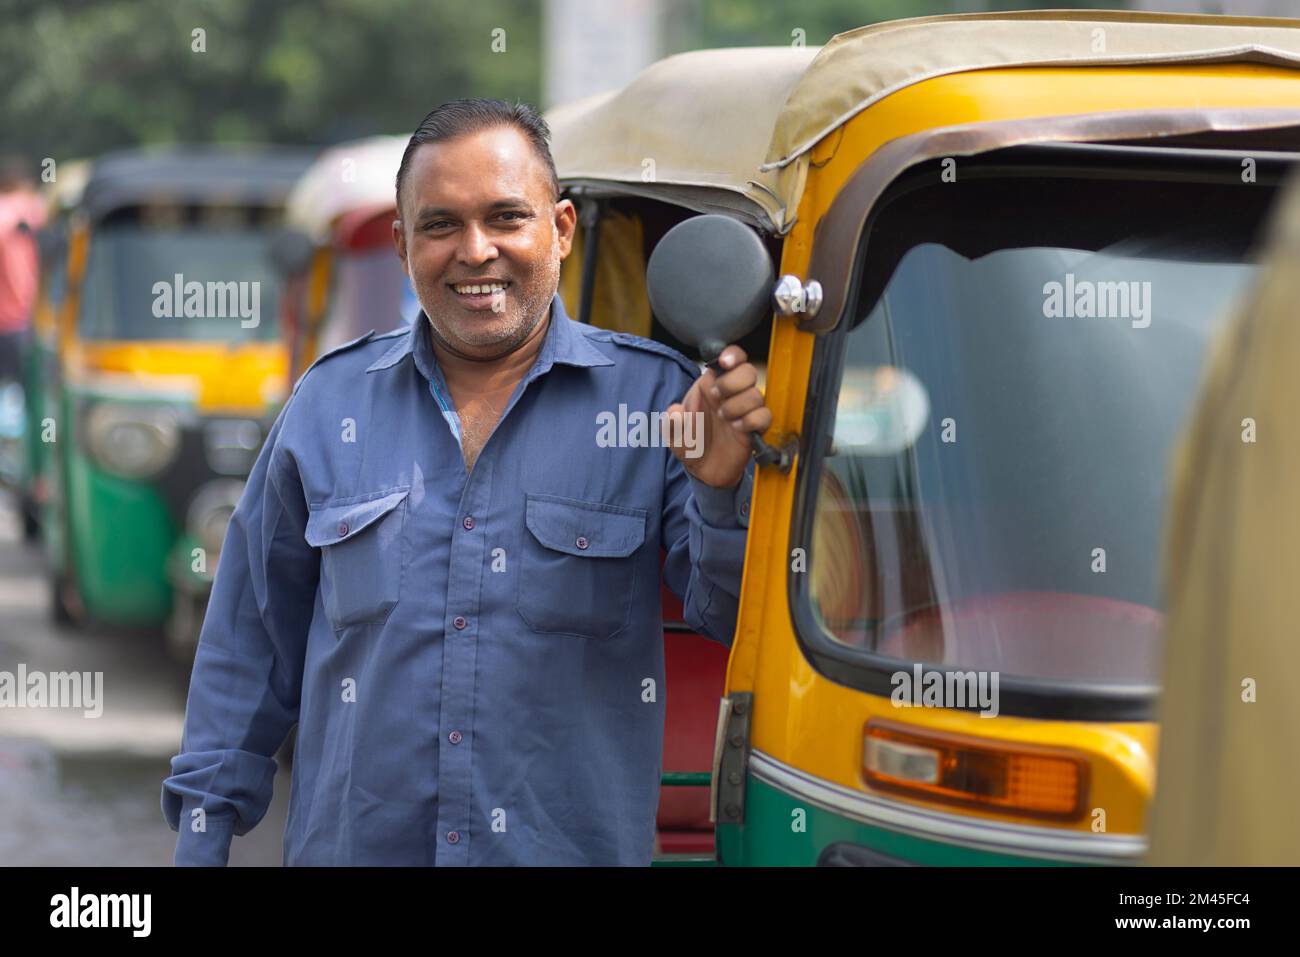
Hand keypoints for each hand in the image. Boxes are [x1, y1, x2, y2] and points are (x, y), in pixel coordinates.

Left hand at [663, 345, 771, 487]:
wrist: (704, 470)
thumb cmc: (691, 445)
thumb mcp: (673, 434)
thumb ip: (671, 422)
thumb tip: (675, 413)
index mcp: (711, 385)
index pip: (730, 358)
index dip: (732, 355)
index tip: (725, 363)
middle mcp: (731, 394)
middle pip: (748, 371)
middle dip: (732, 383)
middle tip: (716, 398)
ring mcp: (745, 409)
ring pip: (756, 394)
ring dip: (738, 406)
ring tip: (724, 419)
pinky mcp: (756, 427)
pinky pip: (765, 415)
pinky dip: (751, 421)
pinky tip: (737, 429)